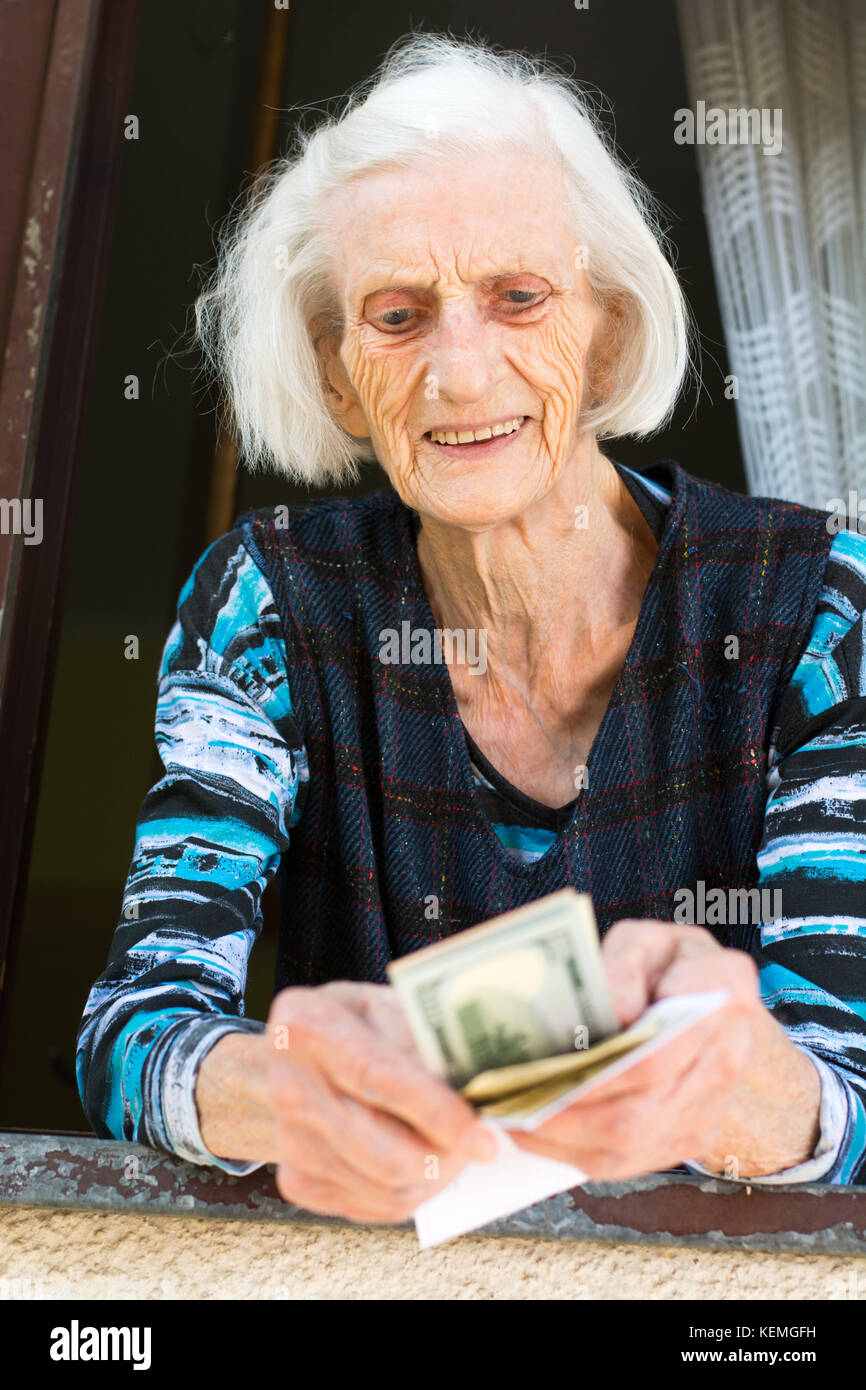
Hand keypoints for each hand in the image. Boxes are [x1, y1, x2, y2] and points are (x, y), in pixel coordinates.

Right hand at [265, 981, 496, 1222]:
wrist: (303, 1056)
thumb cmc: (360, 1026)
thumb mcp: (395, 1008)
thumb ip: (436, 1045)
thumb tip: (494, 1097)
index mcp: (307, 1025)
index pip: (378, 1078)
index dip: (436, 1112)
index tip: (483, 1138)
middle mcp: (289, 1087)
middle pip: (386, 1152)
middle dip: (449, 1155)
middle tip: (483, 1140)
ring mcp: (290, 1141)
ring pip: (389, 1186)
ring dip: (438, 1173)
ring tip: (453, 1143)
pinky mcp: (299, 1181)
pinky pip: (378, 1204)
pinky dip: (415, 1188)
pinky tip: (422, 1155)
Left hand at [509, 919, 788, 1177]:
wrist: (718, 999)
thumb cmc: (670, 963)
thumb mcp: (646, 939)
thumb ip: (625, 962)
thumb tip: (613, 1012)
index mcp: (724, 992)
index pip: (657, 1053)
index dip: (596, 1073)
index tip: (542, 1069)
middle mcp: (728, 1057)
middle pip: (636, 1111)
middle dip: (562, 1112)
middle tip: (506, 1100)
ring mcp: (713, 1107)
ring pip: (629, 1146)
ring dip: (561, 1139)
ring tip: (509, 1116)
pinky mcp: (690, 1137)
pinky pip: (630, 1161)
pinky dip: (573, 1151)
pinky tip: (535, 1130)